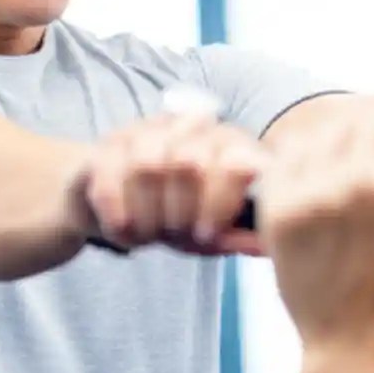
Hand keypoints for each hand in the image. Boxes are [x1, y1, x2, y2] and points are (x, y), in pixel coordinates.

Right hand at [82, 113, 267, 254]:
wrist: (115, 205)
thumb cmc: (174, 214)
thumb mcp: (209, 231)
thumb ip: (238, 235)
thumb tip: (268, 246)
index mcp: (224, 141)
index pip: (233, 159)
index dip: (220, 202)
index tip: (208, 234)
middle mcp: (186, 126)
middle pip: (190, 162)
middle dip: (181, 213)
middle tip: (174, 236)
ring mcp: (144, 130)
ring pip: (148, 167)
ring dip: (148, 215)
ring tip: (149, 235)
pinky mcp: (105, 146)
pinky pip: (110, 178)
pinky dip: (118, 214)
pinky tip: (123, 230)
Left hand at [260, 105, 373, 352]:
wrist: (351, 340)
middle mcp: (350, 183)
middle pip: (370, 117)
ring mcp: (308, 194)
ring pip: (330, 129)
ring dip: (346, 145)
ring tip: (358, 180)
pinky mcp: (277, 208)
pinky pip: (292, 152)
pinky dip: (309, 160)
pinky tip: (325, 187)